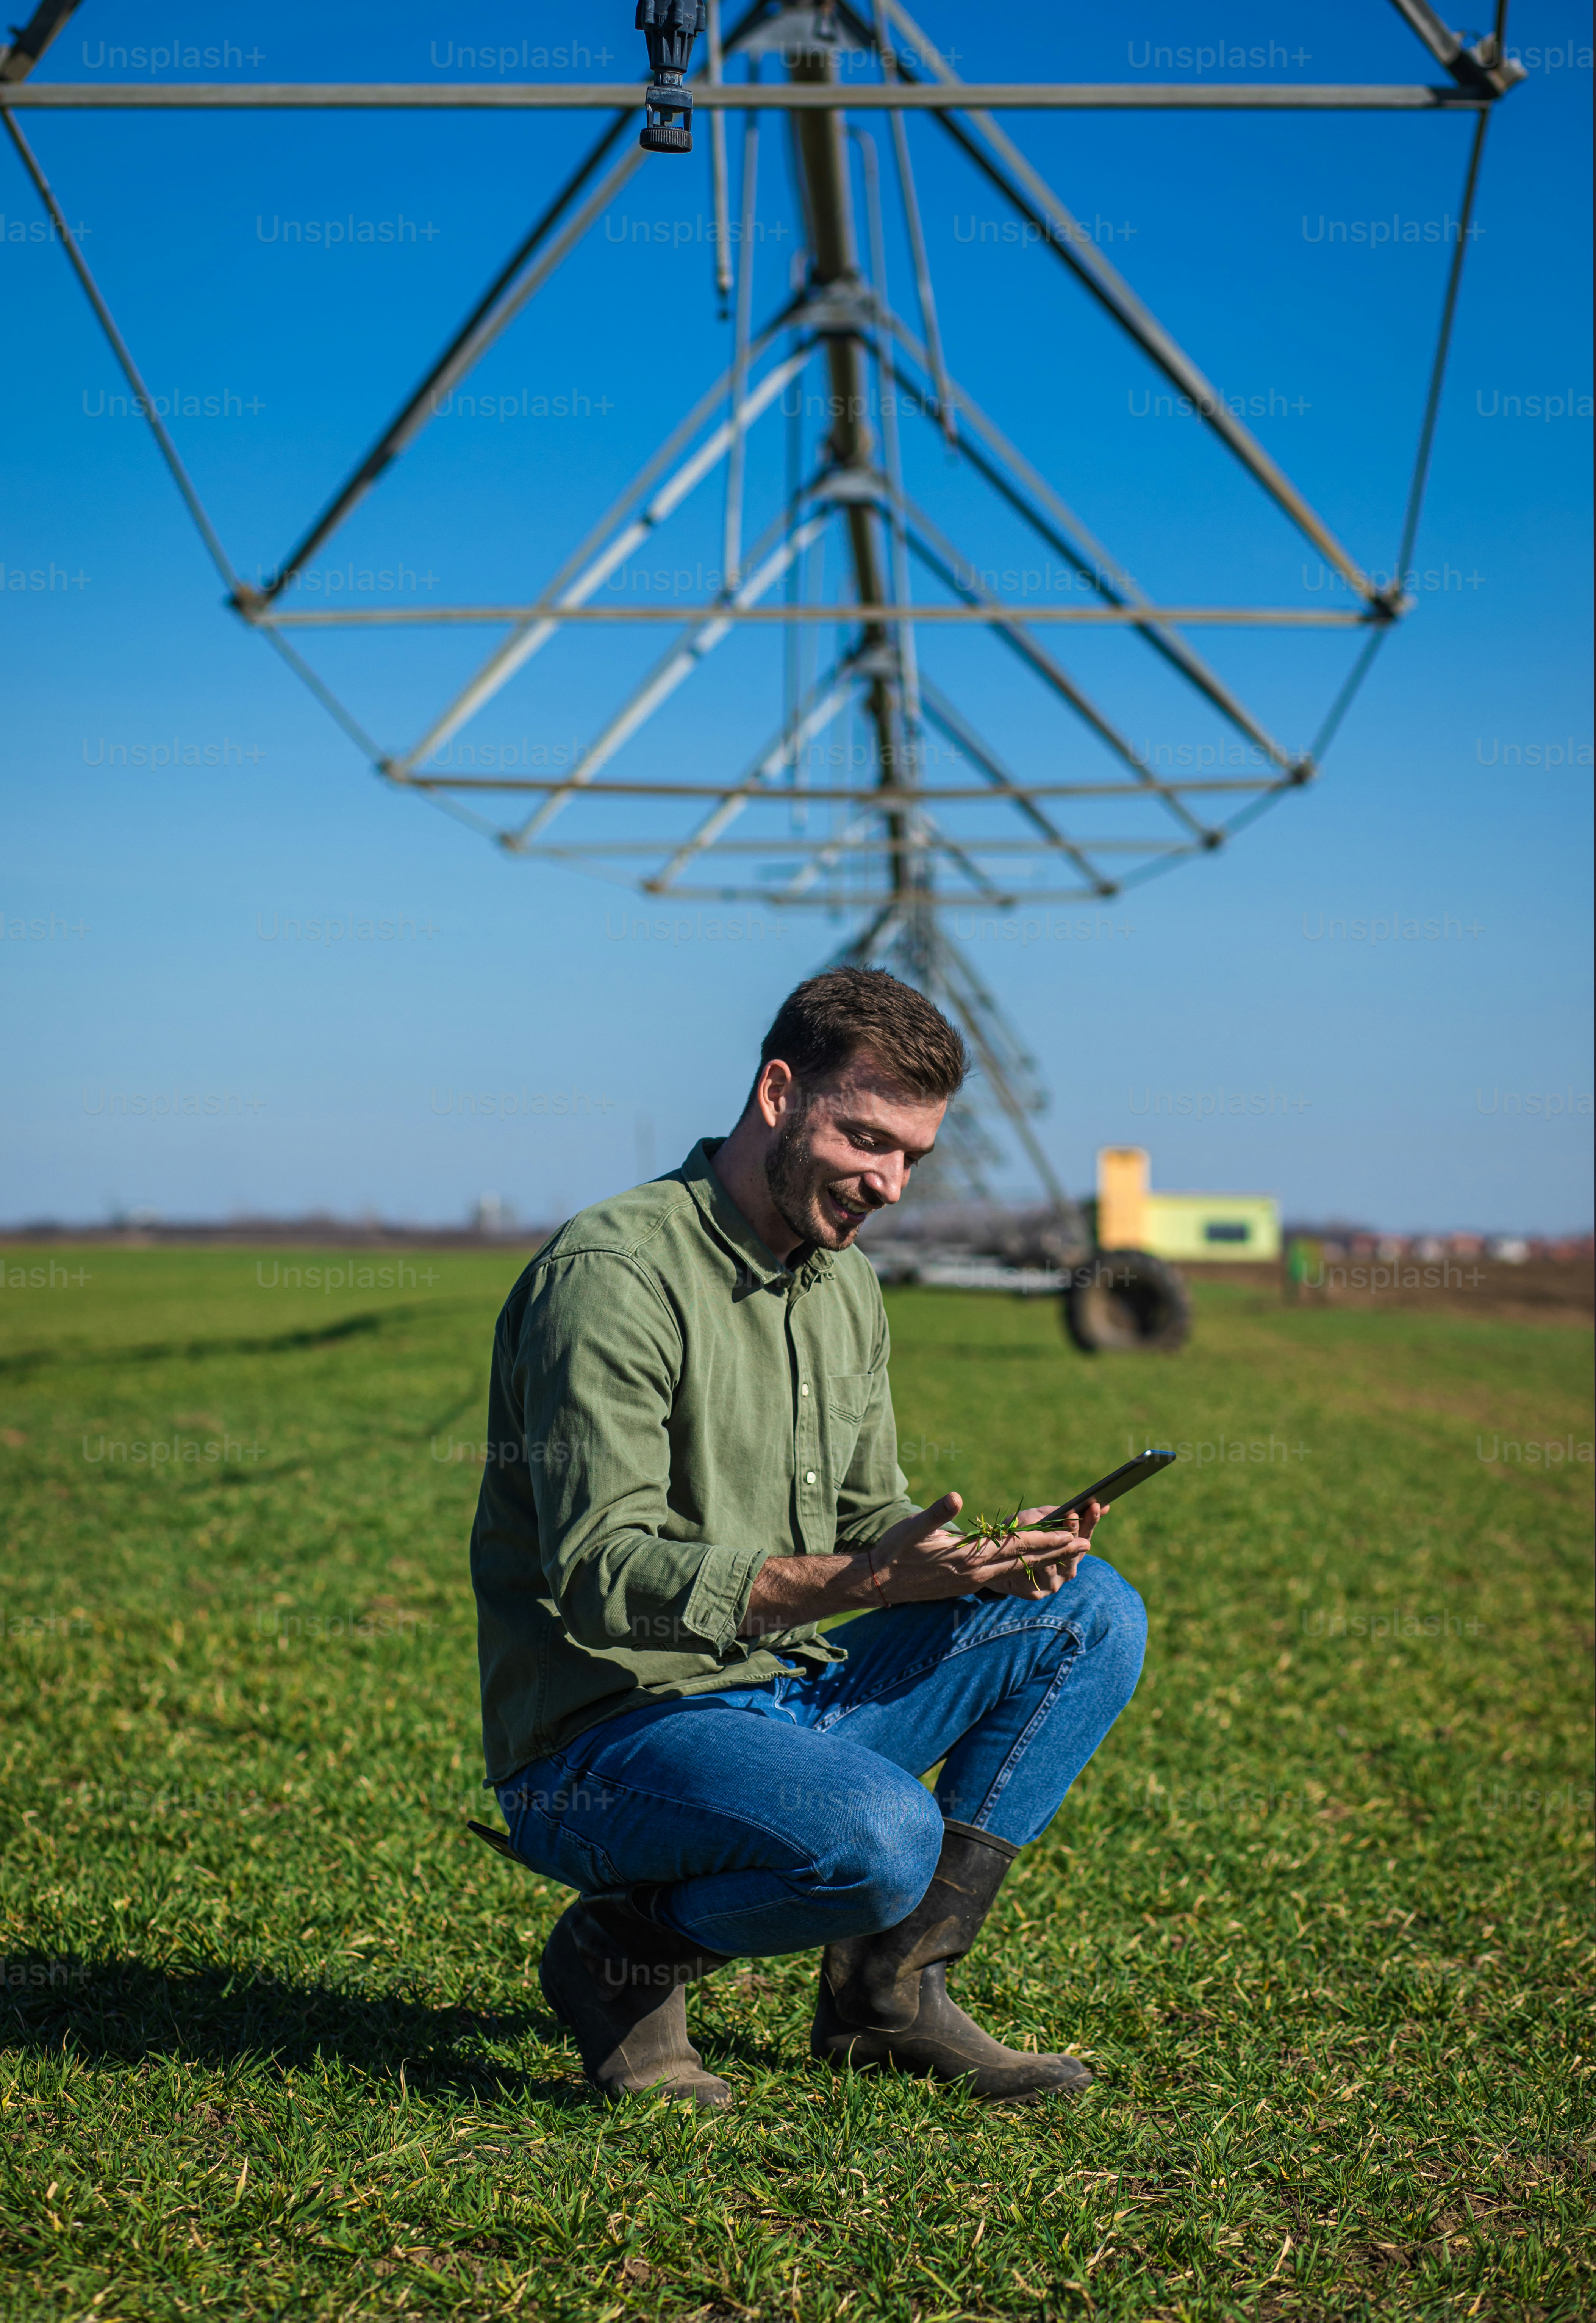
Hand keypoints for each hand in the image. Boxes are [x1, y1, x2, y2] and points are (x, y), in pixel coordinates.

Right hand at [865, 1494, 1104, 1605]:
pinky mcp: (969, 1584)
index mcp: (970, 1556)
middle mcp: (978, 1572)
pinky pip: (1005, 1577)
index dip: (1046, 1539)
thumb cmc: (896, 1550)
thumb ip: (937, 1513)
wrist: (882, 1582)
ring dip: (1044, 1560)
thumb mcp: (914, 1527)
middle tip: (1087, 1544)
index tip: (1072, 1533)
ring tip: (1067, 1553)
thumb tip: (955, 1496)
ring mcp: (974, 1581)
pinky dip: (1025, 1568)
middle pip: (1026, 1561)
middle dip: (1057, 1552)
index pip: (1017, 1546)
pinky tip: (1032, 1565)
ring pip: (1018, 1570)